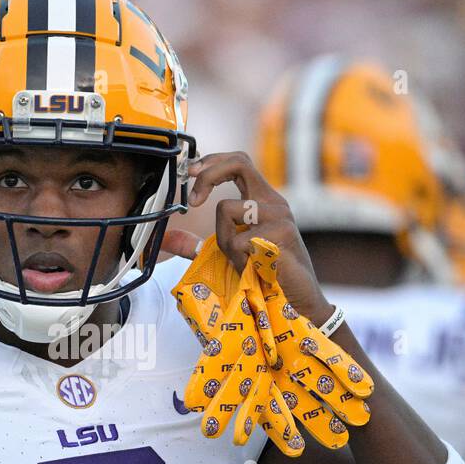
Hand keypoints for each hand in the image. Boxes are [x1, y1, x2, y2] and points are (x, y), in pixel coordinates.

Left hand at [164, 151, 333, 324]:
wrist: (298, 303)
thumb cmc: (264, 277)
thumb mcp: (225, 255)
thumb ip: (197, 244)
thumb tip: (166, 238)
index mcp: (261, 200)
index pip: (238, 162)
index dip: (212, 160)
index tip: (189, 172)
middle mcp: (272, 202)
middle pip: (238, 163)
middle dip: (208, 175)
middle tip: (193, 201)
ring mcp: (279, 215)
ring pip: (227, 209)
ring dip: (223, 240)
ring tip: (241, 262)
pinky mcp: (281, 233)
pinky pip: (238, 240)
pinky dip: (237, 260)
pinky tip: (253, 271)